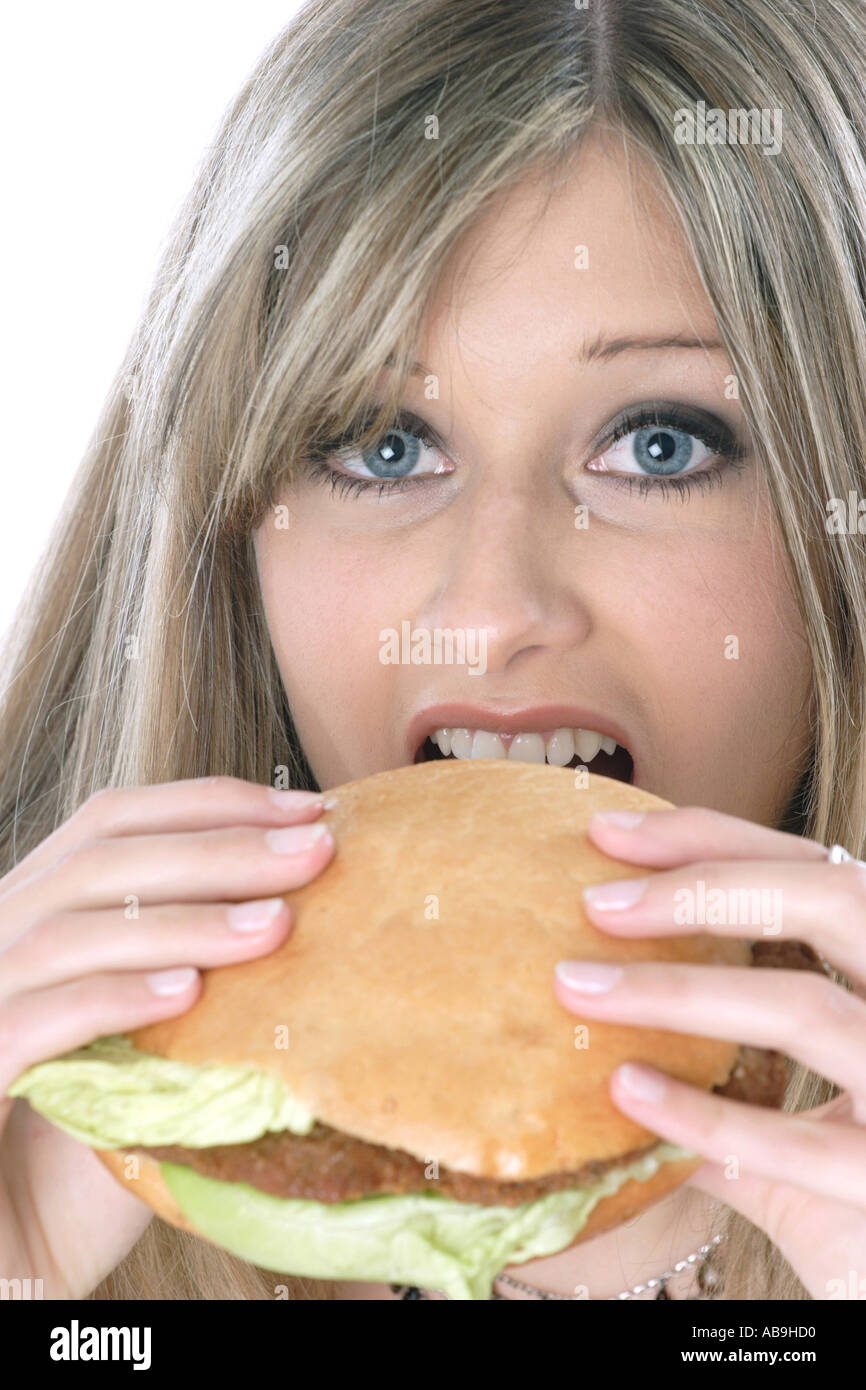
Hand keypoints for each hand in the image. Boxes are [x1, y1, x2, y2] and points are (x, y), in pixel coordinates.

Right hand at [0, 776, 334, 1297]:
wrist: (14, 1257)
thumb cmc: (93, 1138)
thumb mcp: (152, 1034)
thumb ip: (194, 964)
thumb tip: (305, 903)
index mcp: (36, 909)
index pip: (114, 820)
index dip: (210, 803)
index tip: (310, 809)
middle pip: (101, 861)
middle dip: (218, 849)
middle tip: (317, 854)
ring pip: (68, 933)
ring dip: (181, 921)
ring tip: (276, 926)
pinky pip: (31, 1022)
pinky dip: (111, 999)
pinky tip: (188, 995)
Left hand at [552, 805, 865, 1300]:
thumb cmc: (861, 1193)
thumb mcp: (810, 1117)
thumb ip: (731, 1078)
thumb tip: (604, 1031)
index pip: (814, 868)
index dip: (713, 837)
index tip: (607, 833)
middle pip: (831, 898)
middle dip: (705, 886)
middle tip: (594, 902)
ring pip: (804, 1008)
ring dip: (678, 992)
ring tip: (576, 988)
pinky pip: (794, 1142)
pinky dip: (702, 1113)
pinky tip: (625, 1092)